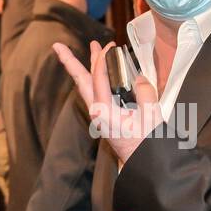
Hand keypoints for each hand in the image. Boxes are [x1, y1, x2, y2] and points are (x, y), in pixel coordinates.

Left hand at [53, 40, 160, 165]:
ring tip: (91, 50)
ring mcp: (99, 116)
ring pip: (87, 87)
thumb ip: (145, 93)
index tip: (111, 45)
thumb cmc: (146, 145)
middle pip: (81, 82)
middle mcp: (97, 113)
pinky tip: (102, 71)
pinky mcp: (105, 118)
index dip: (102, 59)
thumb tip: (139, 78)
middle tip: (58, 46)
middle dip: (71, 63)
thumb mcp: (151, 116)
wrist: (142, 165)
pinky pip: (96, 93)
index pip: (98, 79)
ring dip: (86, 68)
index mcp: (104, 112)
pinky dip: (96, 79)